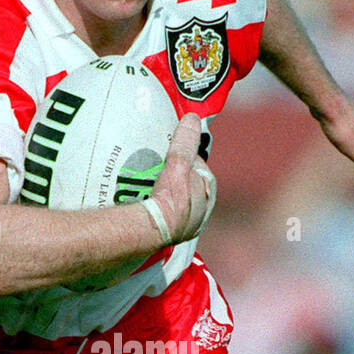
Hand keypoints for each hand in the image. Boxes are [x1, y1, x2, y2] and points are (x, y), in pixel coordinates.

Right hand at [149, 113, 215, 242]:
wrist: (152, 232)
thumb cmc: (170, 199)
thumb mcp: (179, 165)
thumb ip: (185, 143)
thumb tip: (192, 118)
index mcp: (207, 195)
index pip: (200, 169)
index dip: (187, 158)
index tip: (171, 152)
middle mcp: (200, 214)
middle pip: (188, 186)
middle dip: (177, 177)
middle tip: (158, 168)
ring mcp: (185, 226)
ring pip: (177, 202)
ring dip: (167, 193)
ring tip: (149, 186)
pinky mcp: (169, 235)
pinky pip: (165, 215)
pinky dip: (159, 208)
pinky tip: (147, 205)